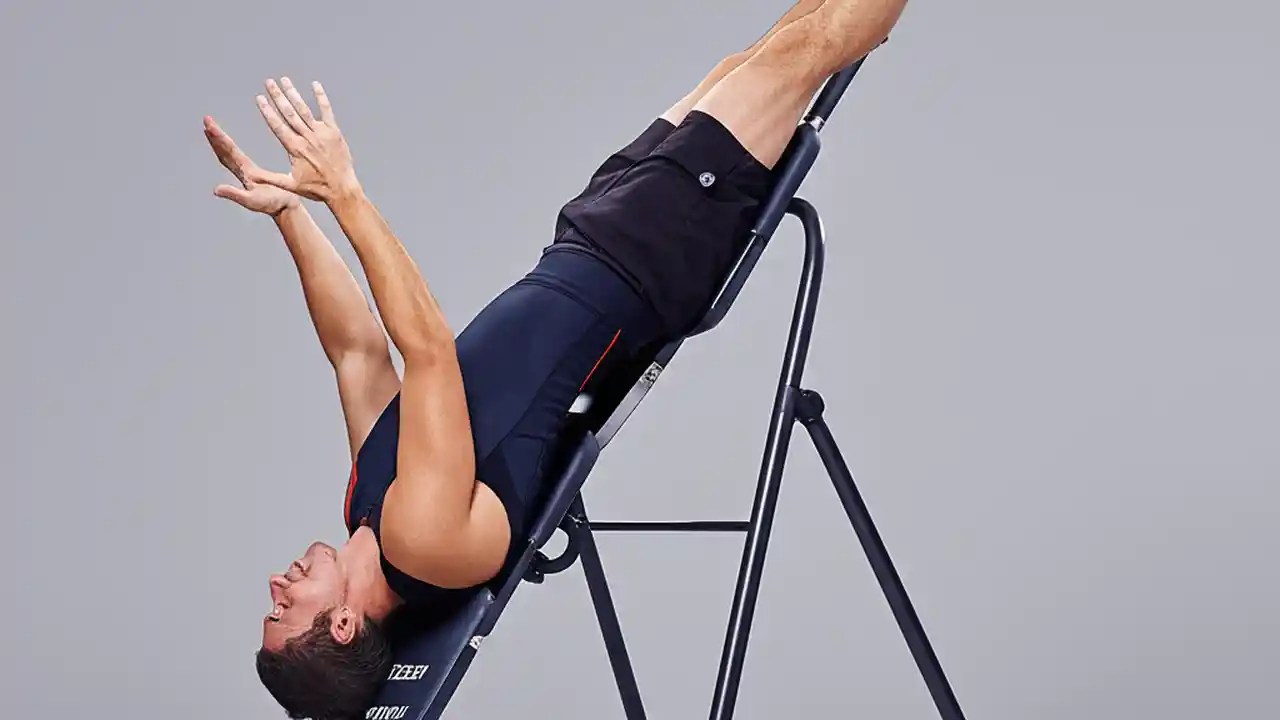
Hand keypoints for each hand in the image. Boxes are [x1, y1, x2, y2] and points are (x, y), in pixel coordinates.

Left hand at [203, 116, 299, 216]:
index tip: (209, 127)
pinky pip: (240, 157)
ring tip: (212, 128)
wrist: (287, 209)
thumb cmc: (272, 205)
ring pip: (231, 153)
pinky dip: (233, 149)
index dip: (218, 140)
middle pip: (226, 150)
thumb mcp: (252, 200)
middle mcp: (243, 171)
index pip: (227, 153)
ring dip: (221, 140)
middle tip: (206, 119)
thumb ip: (234, 194)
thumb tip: (216, 190)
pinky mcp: (257, 174)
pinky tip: (231, 147)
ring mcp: (248, 173)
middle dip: (216, 135)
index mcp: (243, 173)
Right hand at [243, 78, 360, 203]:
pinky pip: (327, 111)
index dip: (267, 111)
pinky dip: (321, 97)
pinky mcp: (334, 132)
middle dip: (278, 96)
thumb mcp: (290, 185)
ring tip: (285, 80)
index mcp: (295, 148)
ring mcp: (321, 133)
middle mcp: (307, 138)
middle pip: (289, 113)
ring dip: (294, 94)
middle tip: (269, 82)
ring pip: (304, 109)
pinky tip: (315, 85)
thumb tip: (252, 176)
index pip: (278, 125)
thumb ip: (270, 178)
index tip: (260, 98)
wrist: (342, 189)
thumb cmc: (317, 189)